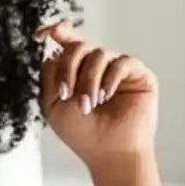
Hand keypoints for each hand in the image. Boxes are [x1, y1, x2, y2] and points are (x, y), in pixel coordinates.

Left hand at [39, 20, 157, 170]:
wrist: (109, 153)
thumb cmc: (83, 134)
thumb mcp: (53, 104)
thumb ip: (50, 75)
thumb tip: (52, 49)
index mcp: (77, 72)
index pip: (67, 44)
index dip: (58, 32)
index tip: (45, 31)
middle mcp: (97, 67)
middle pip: (79, 46)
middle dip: (70, 68)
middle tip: (68, 95)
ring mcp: (118, 70)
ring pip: (99, 54)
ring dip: (89, 80)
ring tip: (89, 104)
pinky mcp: (139, 75)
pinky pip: (122, 62)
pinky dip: (110, 79)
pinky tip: (106, 97)